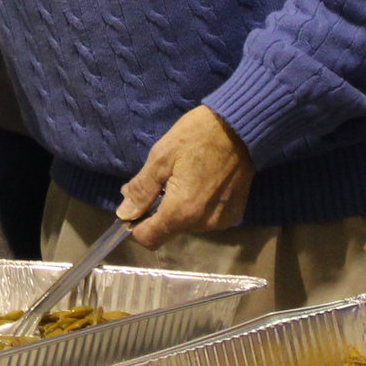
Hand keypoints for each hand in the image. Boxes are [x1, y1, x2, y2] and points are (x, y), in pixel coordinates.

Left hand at [119, 106, 252, 248]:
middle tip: (161, 181)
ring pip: (188, 225)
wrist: (241, 126)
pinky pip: (206, 219)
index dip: (136, 227)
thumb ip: (141, 190)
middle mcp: (203, 224)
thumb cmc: (197, 136)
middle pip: (169, 231)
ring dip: (180, 209)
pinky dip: (199, 207)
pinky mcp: (234, 215)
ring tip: (184, 179)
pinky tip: (202, 184)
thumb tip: (124, 213)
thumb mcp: (161, 157)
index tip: (134, 208)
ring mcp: (221, 221)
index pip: (149, 239)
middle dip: (158, 212)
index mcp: (181, 211)